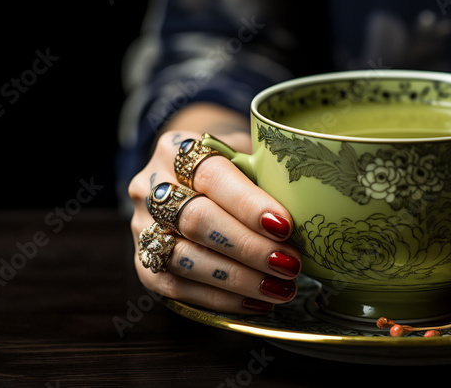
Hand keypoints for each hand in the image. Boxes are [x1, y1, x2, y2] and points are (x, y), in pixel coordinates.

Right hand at [127, 130, 300, 313]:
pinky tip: (256, 301)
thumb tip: (310, 204)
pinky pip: (176, 288)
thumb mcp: (243, 154)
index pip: (212, 175)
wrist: (185, 177)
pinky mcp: (143, 263)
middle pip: (196, 220)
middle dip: (248, 247)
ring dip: (238, 278)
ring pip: (184, 258)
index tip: (285, 226)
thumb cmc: (228, 169)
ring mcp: (141, 227)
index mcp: (175, 149)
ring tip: (280, 288)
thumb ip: (264, 173)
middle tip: (289, 264)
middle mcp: (149, 187)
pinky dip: (221, 298)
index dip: (248, 203)